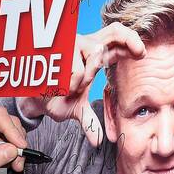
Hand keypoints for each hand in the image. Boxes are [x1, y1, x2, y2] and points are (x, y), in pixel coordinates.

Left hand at [0, 103, 28, 173]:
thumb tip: (12, 150)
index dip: (11, 129)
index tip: (20, 145)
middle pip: (7, 120)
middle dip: (16, 140)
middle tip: (19, 160)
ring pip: (13, 127)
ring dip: (17, 146)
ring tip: (14, 163)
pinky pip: (11, 135)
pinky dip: (14, 148)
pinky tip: (11, 159)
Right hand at [15, 23, 145, 147]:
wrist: (32, 96)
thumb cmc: (56, 98)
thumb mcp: (77, 110)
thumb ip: (90, 121)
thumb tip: (99, 141)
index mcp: (94, 54)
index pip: (118, 37)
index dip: (133, 40)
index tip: (142, 54)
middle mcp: (84, 44)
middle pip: (113, 32)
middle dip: (127, 40)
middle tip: (135, 53)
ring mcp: (69, 44)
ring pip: (91, 61)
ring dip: (82, 81)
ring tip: (69, 87)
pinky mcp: (55, 49)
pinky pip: (73, 71)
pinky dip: (68, 84)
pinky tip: (58, 84)